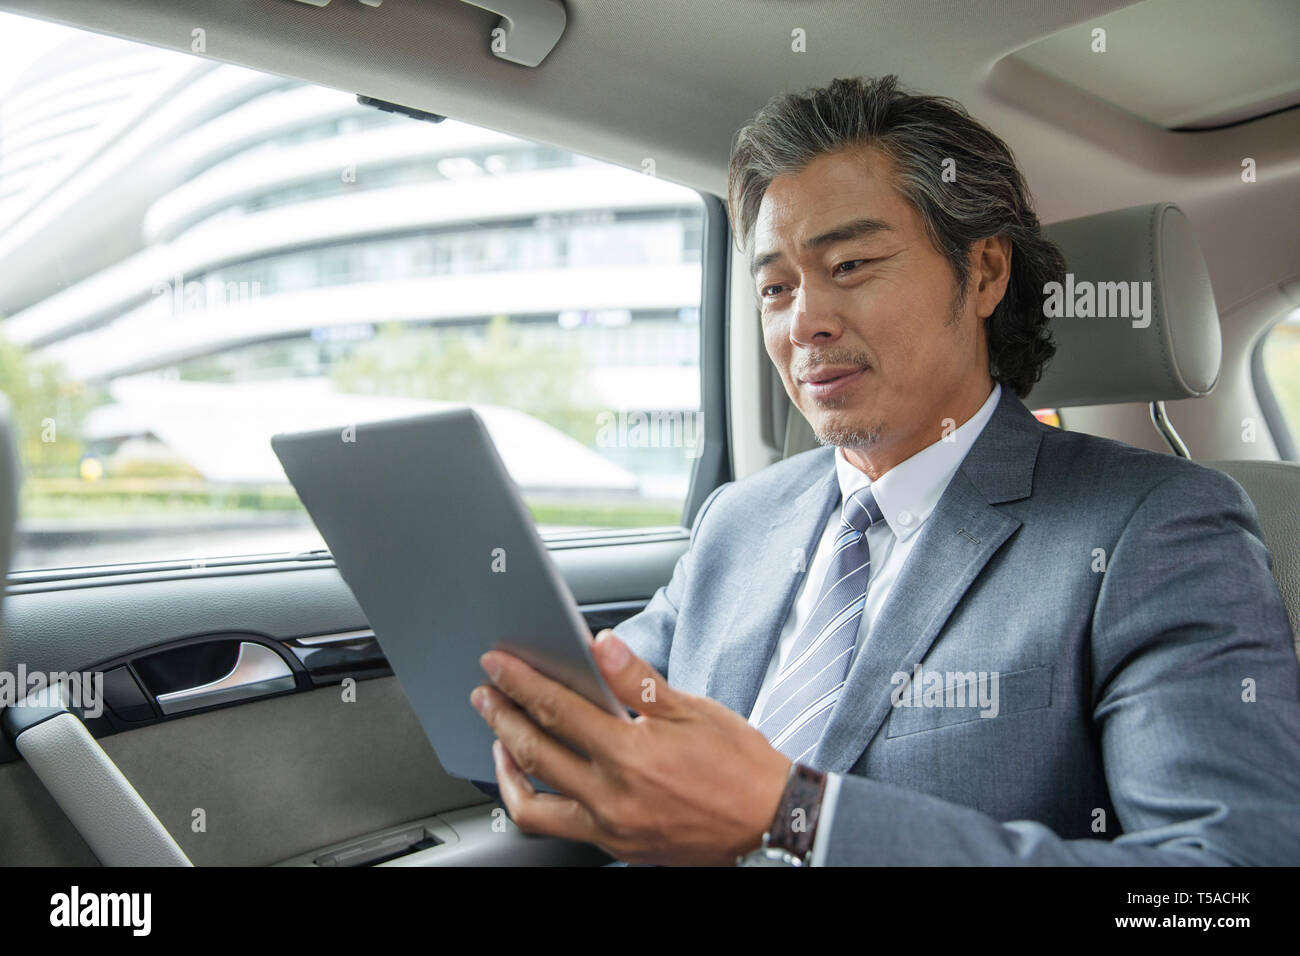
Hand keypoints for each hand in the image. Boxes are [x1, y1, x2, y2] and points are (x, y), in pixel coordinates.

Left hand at [470, 629, 791, 864]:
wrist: (772, 823)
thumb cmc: (740, 766)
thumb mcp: (693, 710)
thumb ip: (637, 679)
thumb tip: (600, 643)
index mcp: (631, 753)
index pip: (558, 709)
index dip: (521, 682)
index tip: (498, 664)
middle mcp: (613, 795)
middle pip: (535, 752)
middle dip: (501, 717)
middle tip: (484, 694)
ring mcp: (611, 827)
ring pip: (533, 803)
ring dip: (506, 766)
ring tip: (499, 739)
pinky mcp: (616, 847)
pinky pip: (556, 828)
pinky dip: (533, 801)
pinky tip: (533, 780)